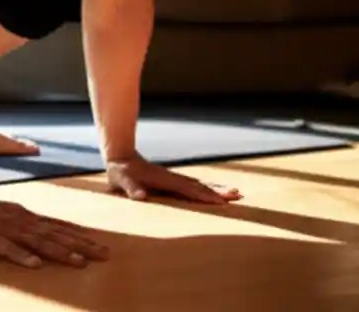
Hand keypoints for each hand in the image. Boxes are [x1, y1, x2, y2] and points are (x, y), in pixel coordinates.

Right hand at [0, 196, 110, 268]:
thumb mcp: (14, 215)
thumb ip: (34, 224)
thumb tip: (57, 233)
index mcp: (29, 218)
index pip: (61, 228)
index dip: (83, 238)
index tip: (104, 247)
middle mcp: (23, 223)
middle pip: (57, 236)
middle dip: (82, 246)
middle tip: (105, 256)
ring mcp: (7, 230)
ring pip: (38, 242)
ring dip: (59, 252)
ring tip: (79, 263)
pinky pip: (7, 249)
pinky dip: (22, 256)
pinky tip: (35, 265)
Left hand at [106, 153, 241, 203]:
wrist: (120, 156)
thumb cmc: (120, 171)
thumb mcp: (122, 180)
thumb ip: (131, 188)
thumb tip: (140, 197)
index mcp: (164, 180)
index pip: (188, 189)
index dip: (204, 196)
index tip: (220, 202)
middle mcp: (173, 178)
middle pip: (200, 185)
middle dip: (219, 191)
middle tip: (239, 196)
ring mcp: (174, 178)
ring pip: (200, 184)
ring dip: (217, 189)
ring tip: (236, 194)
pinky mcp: (172, 180)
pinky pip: (194, 185)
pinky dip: (207, 188)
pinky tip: (215, 192)